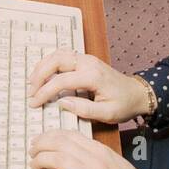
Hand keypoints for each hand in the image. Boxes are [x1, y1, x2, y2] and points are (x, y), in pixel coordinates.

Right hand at [28, 49, 150, 124]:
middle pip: (56, 60)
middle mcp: (88, 63)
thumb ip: (84, 110)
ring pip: (58, 54)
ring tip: (33, 82)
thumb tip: (62, 103)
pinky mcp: (85, 60)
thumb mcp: (107, 114)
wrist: (137, 93)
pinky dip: (50, 63)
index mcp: (93, 76)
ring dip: (43, 66)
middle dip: (39, 75)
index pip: (61, 80)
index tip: (34, 103)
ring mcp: (87, 59)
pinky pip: (63, 56)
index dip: (45, 92)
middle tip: (31, 92)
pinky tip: (44, 74)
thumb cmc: (124, 104)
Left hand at [29, 129, 165, 168]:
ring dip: (41, 161)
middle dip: (42, 144)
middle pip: (61, 144)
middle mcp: (98, 162)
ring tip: (34, 164)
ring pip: (59, 161)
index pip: (71, 135)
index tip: (41, 139)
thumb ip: (100, 158)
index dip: (51, 135)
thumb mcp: (120, 167)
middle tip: (32, 150)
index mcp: (104, 153)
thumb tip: (77, 155)